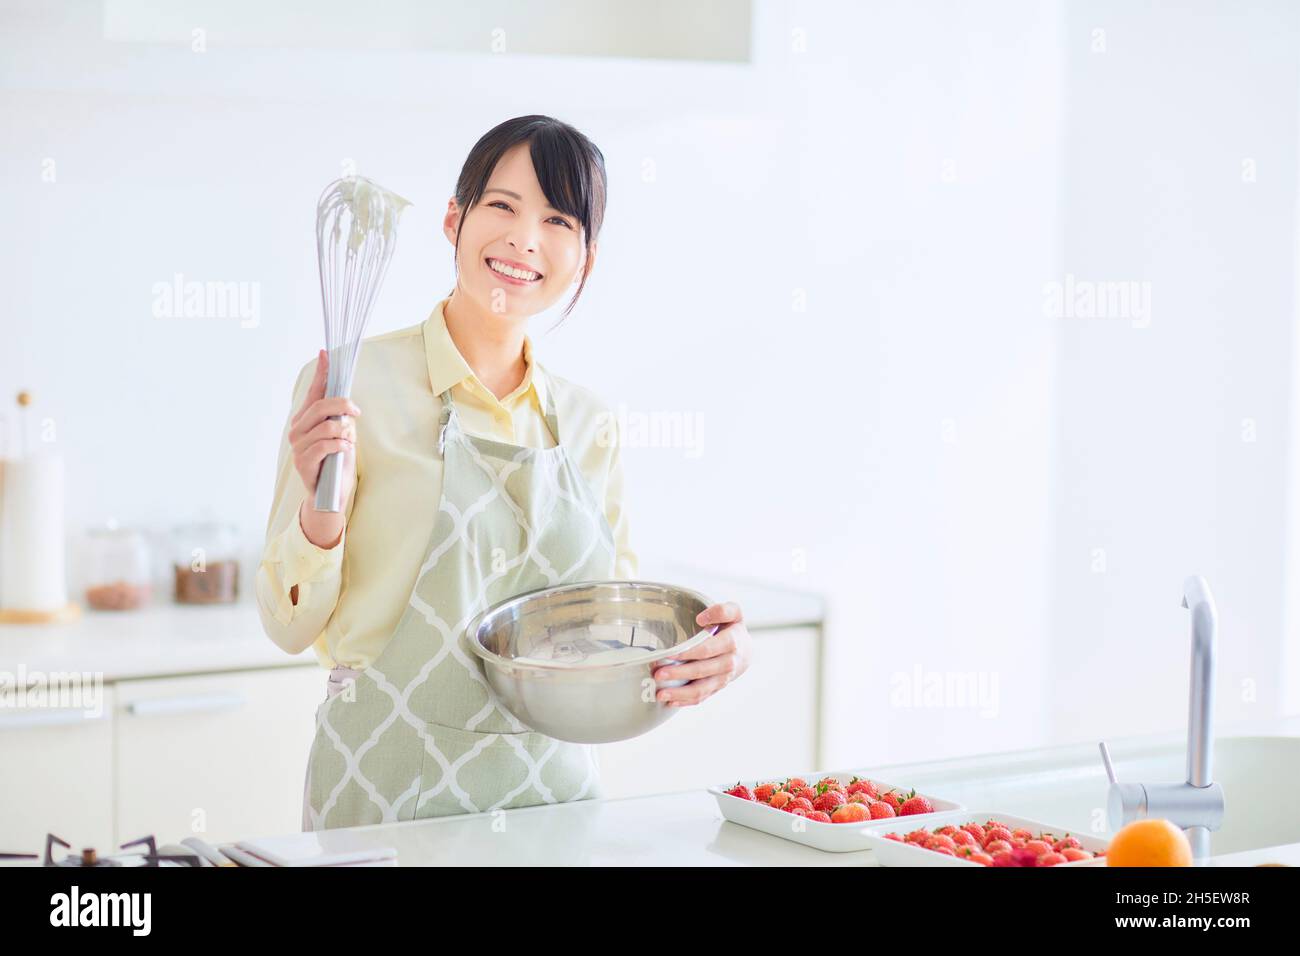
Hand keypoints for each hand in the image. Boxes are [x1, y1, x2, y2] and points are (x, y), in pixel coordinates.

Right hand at [290, 349, 358, 546]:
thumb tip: (347, 404)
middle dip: (343, 404)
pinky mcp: (303, 462)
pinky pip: (326, 445)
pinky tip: (344, 451)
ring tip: (348, 441)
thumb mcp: (342, 436)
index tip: (326, 354)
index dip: (321, 373)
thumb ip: (341, 418)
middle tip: (356, 412)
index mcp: (307, 420)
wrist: (330, 495)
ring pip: (326, 426)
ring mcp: (298, 446)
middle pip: (321, 406)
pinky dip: (340, 446)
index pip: (314, 392)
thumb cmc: (337, 463)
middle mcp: (298, 430)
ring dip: (344, 431)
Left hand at [651, 601, 751, 706]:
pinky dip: (686, 701)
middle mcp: (728, 663)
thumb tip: (701, 618)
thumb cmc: (733, 629)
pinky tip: (671, 702)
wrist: (746, 651)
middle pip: (701, 670)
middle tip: (658, 674)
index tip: (670, 654)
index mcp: (731, 642)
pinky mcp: (717, 689)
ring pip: (701, 689)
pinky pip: (702, 697)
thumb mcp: (734, 613)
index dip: (688, 652)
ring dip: (680, 693)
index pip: (707, 649)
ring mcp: (723, 679)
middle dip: (678, 673)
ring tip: (660, 694)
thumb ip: (721, 610)